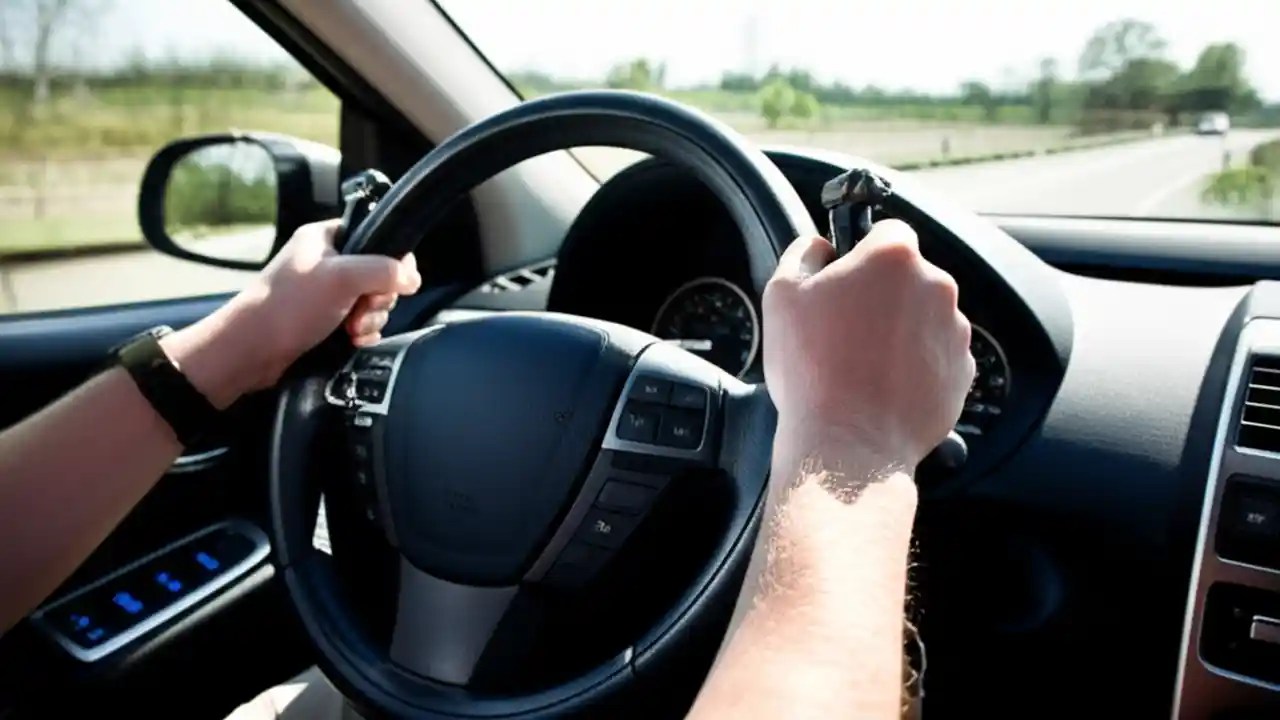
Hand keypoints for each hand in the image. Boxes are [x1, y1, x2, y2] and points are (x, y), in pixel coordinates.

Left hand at [163, 219, 421, 407]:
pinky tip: (352, 341)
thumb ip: (384, 270)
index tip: (393, 281)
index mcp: (326, 237)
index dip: (392, 260)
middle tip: (361, 310)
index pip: (376, 236)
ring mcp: (326, 293)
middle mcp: (327, 262)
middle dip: (378, 298)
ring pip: (373, 302)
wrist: (252, 351)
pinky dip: (362, 333)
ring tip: (352, 330)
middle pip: (380, 274)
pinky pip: (362, 323)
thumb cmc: (288, 306)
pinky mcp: (326, 320)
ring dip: (371, 319)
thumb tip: (413, 278)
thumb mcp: (342, 277)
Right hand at [762, 220, 973, 467]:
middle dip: (881, 295)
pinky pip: (936, 356)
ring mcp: (955, 331)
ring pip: (923, 317)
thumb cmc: (813, 369)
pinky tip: (882, 385)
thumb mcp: (782, 295)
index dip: (861, 253)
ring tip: (861, 364)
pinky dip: (914, 366)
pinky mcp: (962, 372)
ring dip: (898, 331)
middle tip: (844, 329)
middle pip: (907, 277)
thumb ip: (803, 252)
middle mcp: (936, 286)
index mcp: (894, 257)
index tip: (844, 279)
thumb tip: (820, 246)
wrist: (848, 444)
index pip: (886, 230)